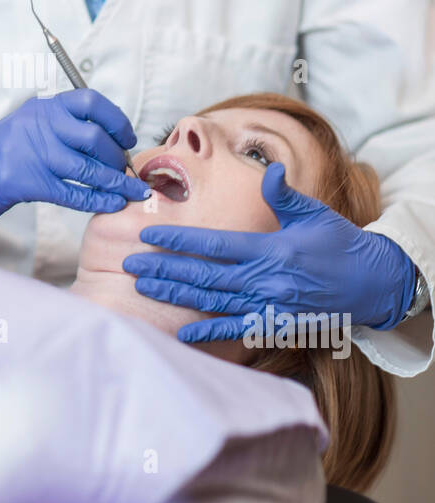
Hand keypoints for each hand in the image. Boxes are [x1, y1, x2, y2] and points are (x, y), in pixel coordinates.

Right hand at [0, 90, 148, 226]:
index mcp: (42, 107)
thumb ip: (62, 127)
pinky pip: (71, 192)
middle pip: (94, 136)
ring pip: (87, 168)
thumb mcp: (29, 127)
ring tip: (132, 193)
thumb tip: (109, 141)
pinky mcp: (24, 181)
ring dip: (115, 183)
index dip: (117, 120)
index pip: (90, 101)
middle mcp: (38, 124)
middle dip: (117, 158)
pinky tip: (111, 205)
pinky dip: (96, 201)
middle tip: (125, 172)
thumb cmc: (0, 154)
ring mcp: (30, 152)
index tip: (128, 139)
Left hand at [121, 162, 416, 342]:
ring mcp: (270, 306)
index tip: (148, 235)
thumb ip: (284, 194)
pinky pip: (237, 331)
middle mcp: (266, 280)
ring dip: (176, 294)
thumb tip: (269, 170)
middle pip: (203, 274)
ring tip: (143, 287)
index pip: (213, 243)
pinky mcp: (277, 325)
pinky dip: (209, 332)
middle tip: (128, 263)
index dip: (178, 240)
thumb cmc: (340, 243)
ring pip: (212, 301)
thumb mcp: (314, 212)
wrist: (373, 283)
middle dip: (164, 268)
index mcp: (270, 249)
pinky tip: (182, 332)